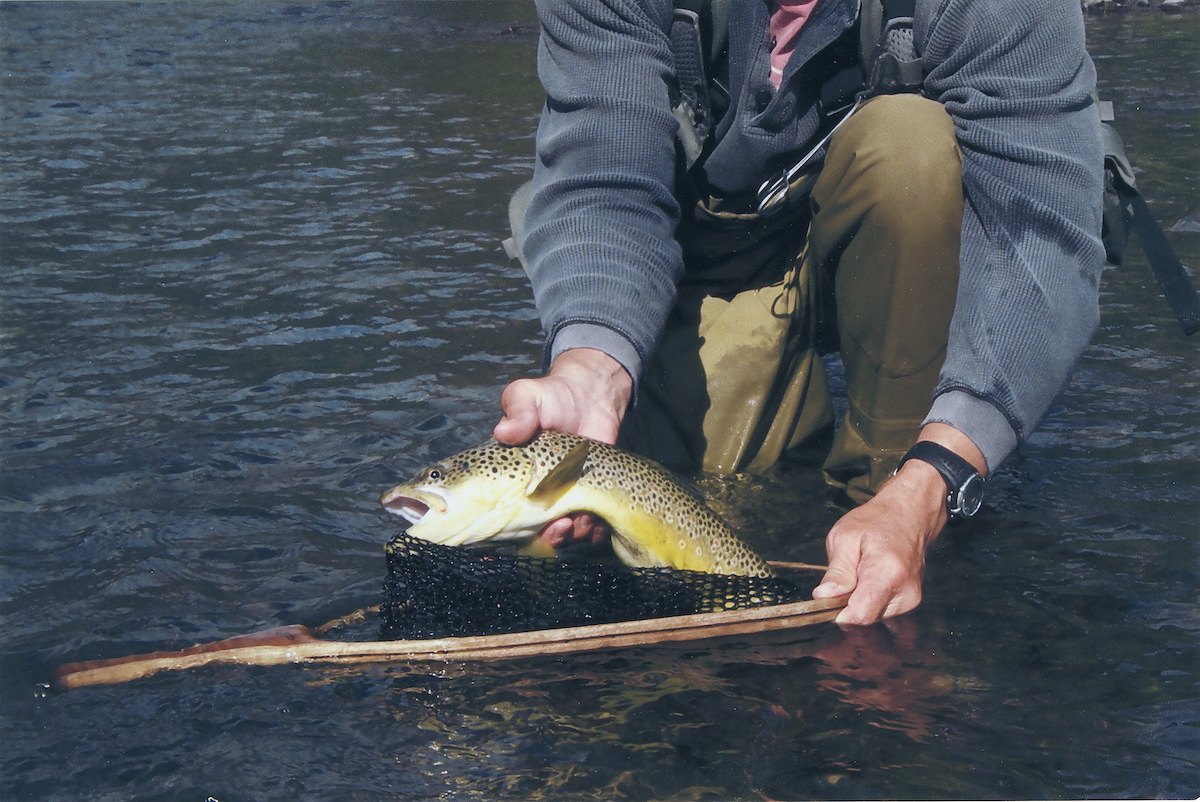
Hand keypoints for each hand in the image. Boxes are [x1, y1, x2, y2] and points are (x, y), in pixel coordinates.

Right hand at [493, 348, 632, 546]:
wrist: (589, 396)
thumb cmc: (550, 396)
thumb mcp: (527, 396)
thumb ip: (517, 413)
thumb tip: (504, 432)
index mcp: (512, 476)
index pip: (503, 511)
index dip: (512, 527)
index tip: (529, 525)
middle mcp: (535, 492)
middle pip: (535, 530)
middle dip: (548, 536)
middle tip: (561, 526)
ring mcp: (564, 496)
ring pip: (565, 532)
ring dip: (572, 534)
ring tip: (580, 521)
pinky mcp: (590, 496)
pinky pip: (591, 525)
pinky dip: (595, 528)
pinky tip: (598, 518)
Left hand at [812, 423, 985, 624]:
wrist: (909, 514)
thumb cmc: (877, 521)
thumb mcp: (845, 537)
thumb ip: (836, 572)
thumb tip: (823, 597)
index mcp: (887, 573)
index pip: (860, 615)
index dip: (838, 613)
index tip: (826, 601)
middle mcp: (905, 592)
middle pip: (865, 619)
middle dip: (846, 605)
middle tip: (844, 578)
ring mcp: (911, 599)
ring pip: (872, 617)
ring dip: (858, 602)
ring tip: (859, 574)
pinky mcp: (910, 602)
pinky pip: (881, 611)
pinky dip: (869, 600)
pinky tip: (869, 580)